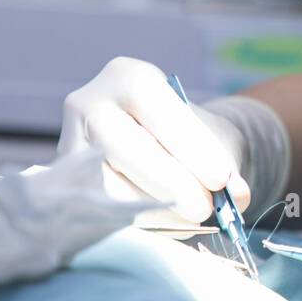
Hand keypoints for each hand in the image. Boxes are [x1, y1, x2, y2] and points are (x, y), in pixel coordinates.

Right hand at [58, 57, 248, 231]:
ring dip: (155, 208)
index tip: (220, 178)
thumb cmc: (189, 139)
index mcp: (128, 77)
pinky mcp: (65, 182)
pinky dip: (140, 221)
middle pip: (125, 147)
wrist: (157, 143)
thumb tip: (237, 196)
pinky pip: (100, 208)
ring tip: (193, 218)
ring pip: (109, 184)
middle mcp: (89, 103)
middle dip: (170, 182)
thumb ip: (226, 165)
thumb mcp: (211, 141)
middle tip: (205, 209)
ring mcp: (70, 143)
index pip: (156, 108)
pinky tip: (169, 223)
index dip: (188, 145)